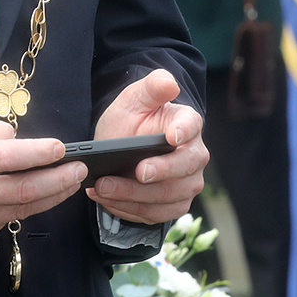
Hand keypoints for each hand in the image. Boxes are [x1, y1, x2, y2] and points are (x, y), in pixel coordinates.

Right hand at [0, 111, 87, 245]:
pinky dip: (25, 207)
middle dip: (59, 179)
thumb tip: (22, 142)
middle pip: (25, 190)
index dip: (41, 153)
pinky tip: (37, 195)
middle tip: (80, 169)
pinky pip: (7, 220)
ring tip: (70, 182)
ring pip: (22, 209)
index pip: (9, 157)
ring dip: (52, 196)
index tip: (61, 148)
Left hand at [87, 69, 206, 223]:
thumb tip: (170, 83)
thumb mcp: (133, 100)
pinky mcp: (174, 204)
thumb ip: (151, 88)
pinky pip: (155, 213)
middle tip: (133, 172)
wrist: (120, 147)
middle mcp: (195, 156)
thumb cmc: (131, 120)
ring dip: (133, 195)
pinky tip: (106, 200)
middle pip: (183, 170)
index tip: (171, 136)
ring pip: (168, 197)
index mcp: (187, 124)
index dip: (183, 132)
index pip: (191, 127)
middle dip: (157, 174)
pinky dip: (129, 209)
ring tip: (102, 188)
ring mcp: (187, 183)